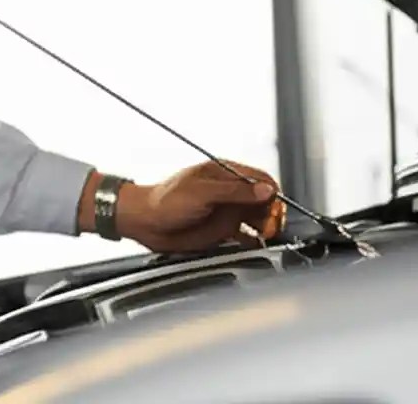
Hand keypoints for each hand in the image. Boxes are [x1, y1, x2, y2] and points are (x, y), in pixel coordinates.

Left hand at [115, 160, 285, 252]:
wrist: (144, 223)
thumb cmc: (164, 201)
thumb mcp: (202, 193)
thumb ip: (235, 192)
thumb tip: (265, 189)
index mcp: (224, 174)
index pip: (260, 179)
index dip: (271, 193)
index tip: (272, 208)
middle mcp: (228, 192)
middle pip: (264, 200)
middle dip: (271, 212)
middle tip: (268, 225)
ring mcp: (226, 211)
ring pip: (258, 217)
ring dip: (266, 226)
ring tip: (263, 235)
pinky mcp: (222, 230)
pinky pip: (246, 235)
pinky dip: (255, 240)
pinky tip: (255, 244)